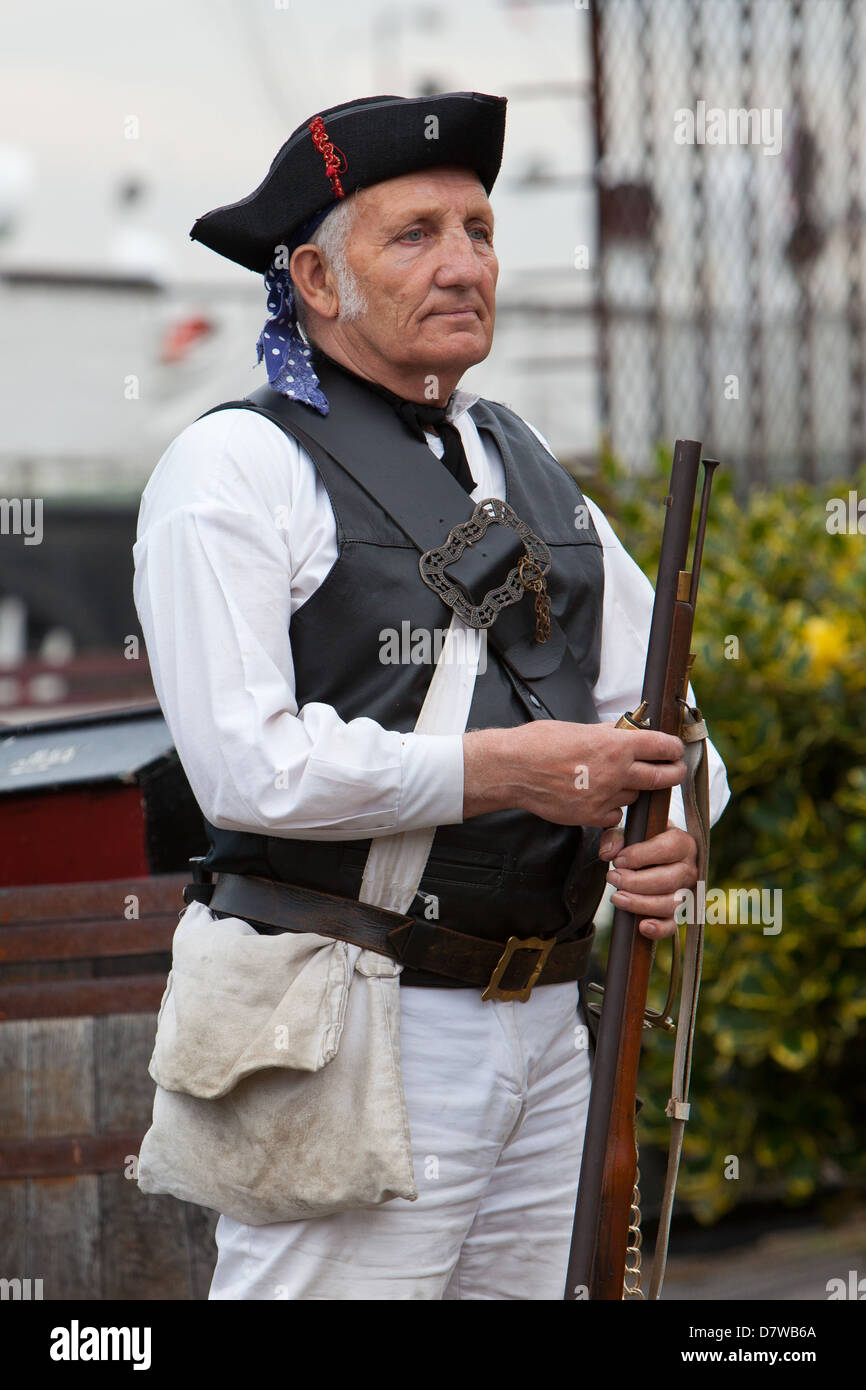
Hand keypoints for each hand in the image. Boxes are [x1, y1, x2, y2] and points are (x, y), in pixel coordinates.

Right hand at [462, 720, 686, 826]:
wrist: (513, 769)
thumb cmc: (540, 743)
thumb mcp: (578, 728)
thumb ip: (607, 733)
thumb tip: (626, 730)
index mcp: (615, 744)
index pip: (662, 746)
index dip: (673, 748)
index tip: (675, 750)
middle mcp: (616, 772)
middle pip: (662, 778)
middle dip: (672, 774)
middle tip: (673, 771)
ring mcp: (605, 797)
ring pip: (636, 797)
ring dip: (634, 789)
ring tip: (618, 781)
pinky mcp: (591, 816)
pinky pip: (615, 814)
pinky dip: (613, 808)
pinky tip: (599, 797)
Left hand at [598, 821, 697, 939]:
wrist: (653, 855)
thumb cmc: (642, 841)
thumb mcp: (630, 831)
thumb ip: (616, 836)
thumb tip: (608, 854)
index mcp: (682, 843)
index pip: (667, 849)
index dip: (640, 856)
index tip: (618, 860)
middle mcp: (689, 869)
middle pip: (668, 880)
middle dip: (636, 882)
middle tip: (612, 877)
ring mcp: (686, 893)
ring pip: (670, 904)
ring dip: (640, 903)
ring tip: (616, 897)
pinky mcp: (678, 913)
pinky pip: (673, 926)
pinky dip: (658, 929)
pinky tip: (641, 926)